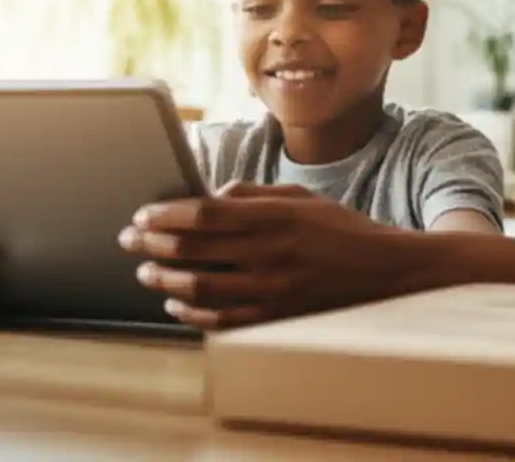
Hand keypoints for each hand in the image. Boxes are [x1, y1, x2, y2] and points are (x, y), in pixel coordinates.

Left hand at [117, 183, 429, 329]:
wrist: (385, 270)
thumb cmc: (341, 228)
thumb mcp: (301, 196)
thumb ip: (252, 195)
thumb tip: (206, 199)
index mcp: (275, 218)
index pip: (204, 214)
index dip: (165, 214)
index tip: (142, 214)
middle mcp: (270, 254)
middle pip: (193, 249)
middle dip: (152, 243)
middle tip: (129, 239)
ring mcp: (272, 290)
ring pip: (199, 287)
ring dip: (163, 278)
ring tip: (146, 269)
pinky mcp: (275, 317)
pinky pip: (221, 319)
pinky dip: (190, 312)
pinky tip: (176, 302)